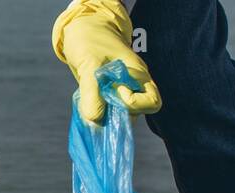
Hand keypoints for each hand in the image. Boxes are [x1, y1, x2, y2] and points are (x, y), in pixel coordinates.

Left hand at [53, 0, 161, 124]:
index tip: (115, 90)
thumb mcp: (90, 64)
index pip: (152, 102)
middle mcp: (133, 86)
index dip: (133, 103)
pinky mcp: (107, 95)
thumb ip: (92, 92)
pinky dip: (94, 111)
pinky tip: (84, 100)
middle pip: (134, 114)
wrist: (82, 32)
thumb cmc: (90, 41)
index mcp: (138, 75)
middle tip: (95, 99)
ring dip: (101, 115)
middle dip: (114, 113)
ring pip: (117, 116)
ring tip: (87, 99)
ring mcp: (120, 91)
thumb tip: (95, 119)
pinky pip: (105, 112)